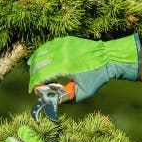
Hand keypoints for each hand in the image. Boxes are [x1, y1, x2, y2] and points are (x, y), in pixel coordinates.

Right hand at [27, 34, 141, 101]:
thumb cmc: (97, 77)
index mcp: (64, 67)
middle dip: (33, 74)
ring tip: (32, 71)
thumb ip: (66, 98)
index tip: (33, 90)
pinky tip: (39, 57)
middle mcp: (61, 54)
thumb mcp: (82, 93)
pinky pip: (49, 45)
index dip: (34, 84)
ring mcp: (63, 45)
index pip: (41, 75)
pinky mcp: (67, 41)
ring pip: (41, 52)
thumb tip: (52, 101)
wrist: (109, 58)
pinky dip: (41, 52)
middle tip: (34, 83)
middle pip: (38, 63)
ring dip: (35, 63)